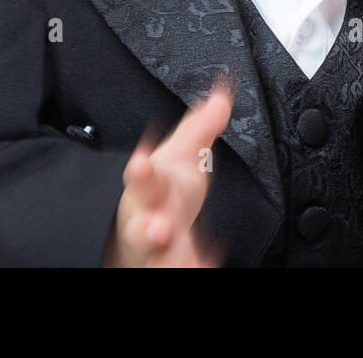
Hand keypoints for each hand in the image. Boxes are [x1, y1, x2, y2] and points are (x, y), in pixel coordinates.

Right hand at [101, 77, 232, 267]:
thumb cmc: (165, 190)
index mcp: (153, 188)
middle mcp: (151, 219)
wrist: (146, 230)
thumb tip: (222, 95)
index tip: (140, 165)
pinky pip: (183, 265)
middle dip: (151, 226)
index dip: (142, 170)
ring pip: (161, 256)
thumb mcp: (184, 153)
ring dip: (172, 258)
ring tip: (186, 263)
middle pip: (145, 223)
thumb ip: (202, 125)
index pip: (144, 177)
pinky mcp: (171, 261)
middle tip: (159, 229)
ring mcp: (159, 246)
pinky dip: (194, 266)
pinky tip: (207, 266)